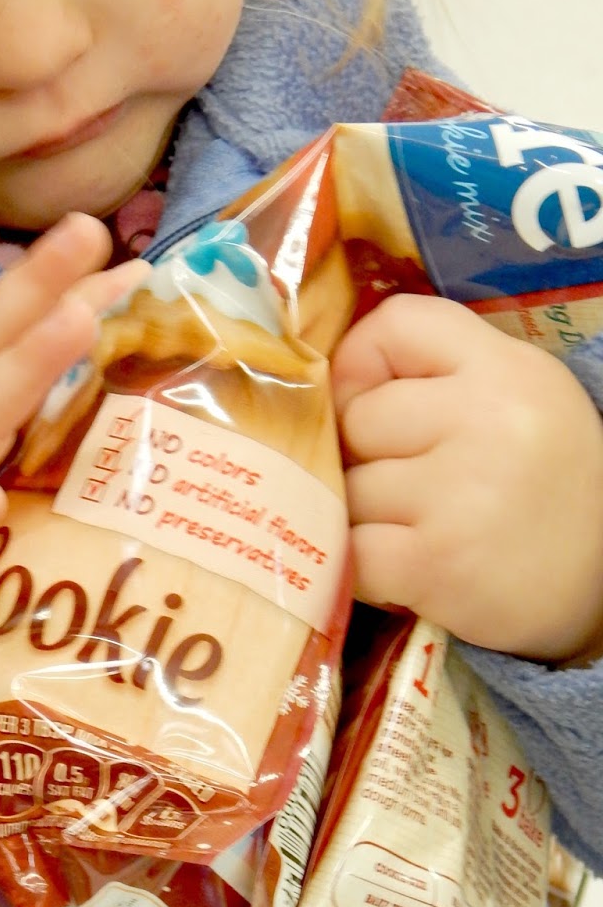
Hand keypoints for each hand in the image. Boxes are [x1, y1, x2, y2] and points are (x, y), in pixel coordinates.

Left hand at [332, 294, 602, 663]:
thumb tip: (330, 384)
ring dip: (367, 517)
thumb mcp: (514, 400)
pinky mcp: (434, 563)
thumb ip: (435, 374)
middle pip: (357, 418)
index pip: (396, 324)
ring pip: (347, 488)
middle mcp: (486, 420)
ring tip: (419, 530)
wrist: (602, 582)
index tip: (376, 404)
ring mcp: (458, 493)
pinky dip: (364, 567)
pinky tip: (406, 569)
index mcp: (507, 368)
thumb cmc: (542, 486)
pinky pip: (351, 550)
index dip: (363, 364)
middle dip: (367, 456)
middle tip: (415, 487)